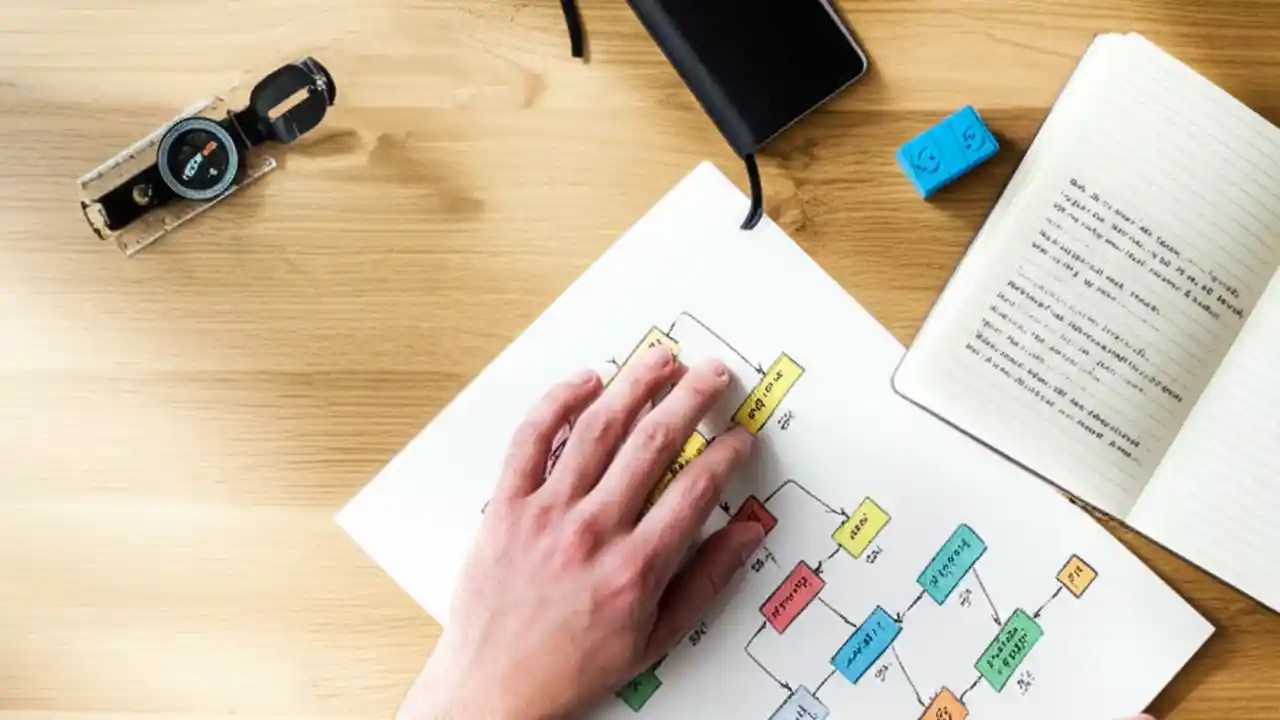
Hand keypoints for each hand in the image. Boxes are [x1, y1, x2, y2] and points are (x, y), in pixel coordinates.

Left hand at [398, 347, 763, 718]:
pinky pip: (531, 438)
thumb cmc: (571, 668)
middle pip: (654, 443)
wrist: (495, 687)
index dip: (726, 453)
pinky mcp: (506, 506)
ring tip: (661, 359)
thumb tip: (745, 535)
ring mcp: (546, 514)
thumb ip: (705, 581)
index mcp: (635, 568)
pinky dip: (558, 402)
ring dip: (636, 384)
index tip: (739, 435)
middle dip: (692, 398)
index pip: (696, 488)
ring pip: (599, 428)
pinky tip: (585, 381)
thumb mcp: (655, 639)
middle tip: (714, 374)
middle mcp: (593, 532)